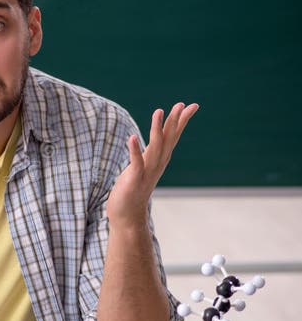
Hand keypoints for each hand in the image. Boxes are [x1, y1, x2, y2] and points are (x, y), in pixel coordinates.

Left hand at [106, 102, 198, 226]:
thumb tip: (156, 141)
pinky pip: (135, 163)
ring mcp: (147, 172)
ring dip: (157, 129)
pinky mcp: (134, 179)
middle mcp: (157, 164)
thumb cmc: (133, 190)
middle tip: (182, 104)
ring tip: (159, 111)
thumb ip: (150, 155)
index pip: (173, 136)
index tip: (191, 105)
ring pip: (155, 147)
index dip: (181, 121)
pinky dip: (134, 150)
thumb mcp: (144, 167)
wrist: (127, 216)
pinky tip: (132, 137)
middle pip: (168, 139)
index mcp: (159, 159)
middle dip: (175, 121)